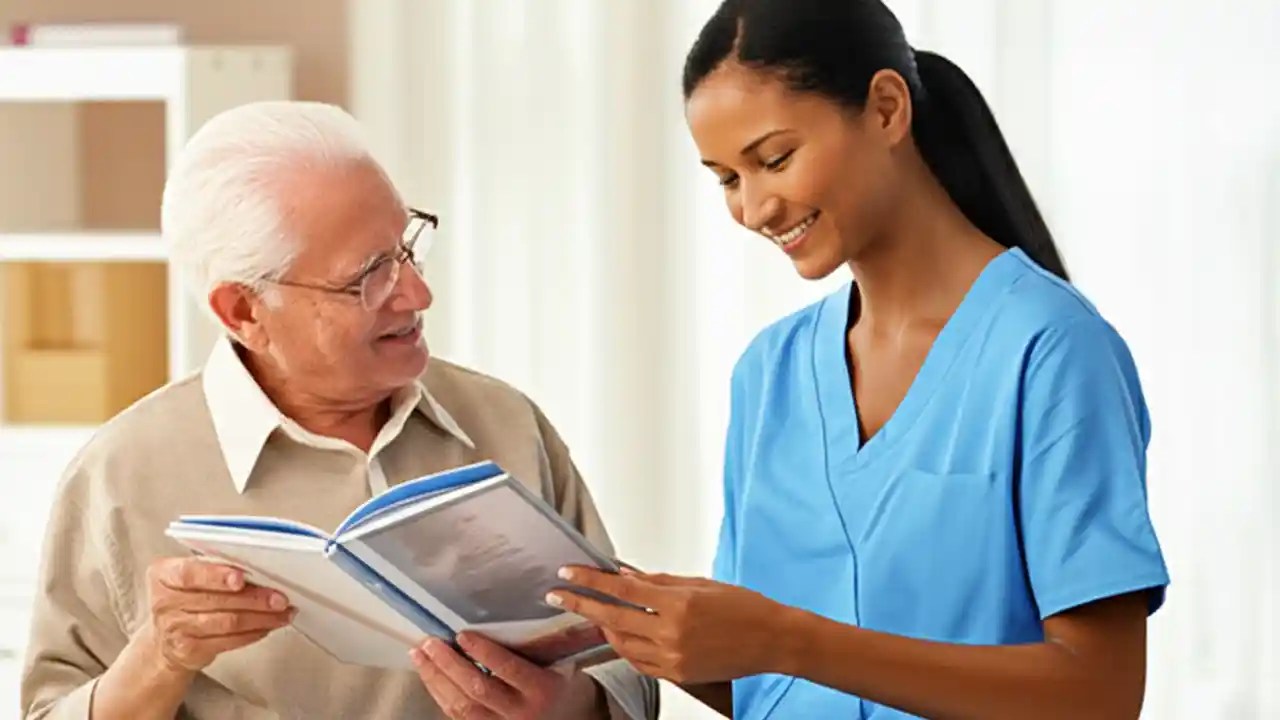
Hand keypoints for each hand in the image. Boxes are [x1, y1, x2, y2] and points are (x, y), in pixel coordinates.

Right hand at [141, 557, 294, 672]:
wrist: (164, 639)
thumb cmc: (186, 597)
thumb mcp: (192, 575)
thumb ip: (217, 567)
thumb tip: (260, 569)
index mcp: (164, 574)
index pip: (189, 573)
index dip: (216, 576)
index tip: (240, 578)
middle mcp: (164, 602)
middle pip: (216, 600)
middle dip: (254, 599)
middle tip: (280, 598)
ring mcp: (175, 629)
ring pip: (227, 622)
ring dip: (261, 618)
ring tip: (283, 613)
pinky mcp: (189, 651)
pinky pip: (229, 642)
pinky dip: (253, 633)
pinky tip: (268, 626)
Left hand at [411, 632, 593, 719]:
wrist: (571, 719)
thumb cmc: (560, 683)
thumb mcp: (559, 663)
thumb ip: (536, 646)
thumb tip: (497, 614)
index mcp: (542, 689)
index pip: (509, 669)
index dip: (483, 651)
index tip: (462, 634)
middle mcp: (521, 712)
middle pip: (478, 688)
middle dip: (449, 664)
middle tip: (430, 642)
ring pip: (462, 706)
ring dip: (436, 679)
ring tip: (420, 654)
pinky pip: (457, 717)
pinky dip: (439, 694)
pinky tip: (429, 675)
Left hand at [547, 567, 783, 683]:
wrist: (772, 640)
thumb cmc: (743, 606)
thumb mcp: (700, 583)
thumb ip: (659, 581)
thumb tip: (625, 575)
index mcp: (678, 603)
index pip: (621, 589)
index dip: (590, 580)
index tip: (567, 573)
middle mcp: (672, 632)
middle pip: (613, 618)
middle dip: (581, 605)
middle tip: (557, 595)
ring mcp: (674, 657)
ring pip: (622, 643)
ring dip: (604, 626)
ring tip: (592, 612)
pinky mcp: (678, 675)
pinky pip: (639, 662)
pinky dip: (625, 647)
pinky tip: (619, 634)